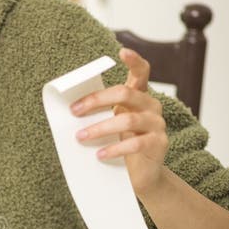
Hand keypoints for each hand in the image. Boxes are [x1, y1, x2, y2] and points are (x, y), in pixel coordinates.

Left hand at [70, 47, 167, 197]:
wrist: (141, 176)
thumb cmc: (121, 146)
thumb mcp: (109, 126)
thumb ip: (98, 114)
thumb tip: (70, 109)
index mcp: (139, 96)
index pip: (142, 72)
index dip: (134, 60)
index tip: (121, 51)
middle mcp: (151, 106)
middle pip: (125, 93)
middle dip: (96, 100)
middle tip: (75, 111)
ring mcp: (157, 124)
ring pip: (127, 119)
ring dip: (100, 128)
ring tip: (81, 136)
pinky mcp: (158, 144)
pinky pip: (136, 143)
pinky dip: (115, 149)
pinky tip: (100, 155)